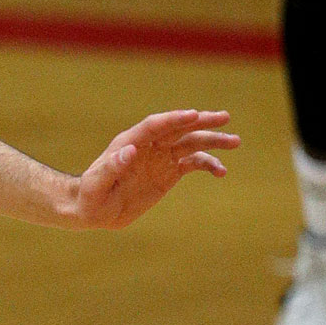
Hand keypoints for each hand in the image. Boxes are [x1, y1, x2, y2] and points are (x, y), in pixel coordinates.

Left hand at [64, 110, 238, 229]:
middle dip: (201, 122)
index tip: (194, 114)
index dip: (174, 119)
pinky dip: (207, 164)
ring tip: (235, 141)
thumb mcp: (97, 183)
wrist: (92, 210)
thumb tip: (131, 150)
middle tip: (225, 117)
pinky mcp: (168, 173)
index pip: (155, 125)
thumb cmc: (90, 195)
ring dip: (212, 141)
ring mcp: (160, 158)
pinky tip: (221, 171)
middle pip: (178, 128)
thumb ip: (112, 166)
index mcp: (129, 142)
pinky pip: (192, 164)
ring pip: (190, 144)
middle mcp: (147, 146)